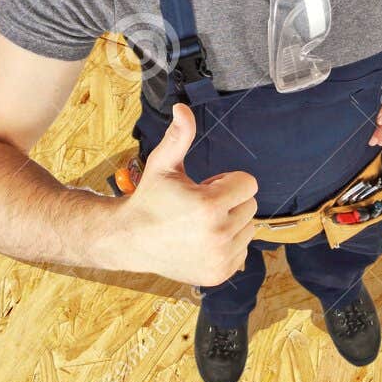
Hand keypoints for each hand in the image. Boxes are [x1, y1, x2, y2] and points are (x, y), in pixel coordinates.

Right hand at [114, 104, 258, 286]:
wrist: (131, 240)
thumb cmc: (150, 198)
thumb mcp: (163, 164)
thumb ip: (179, 135)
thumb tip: (181, 107)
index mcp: (209, 207)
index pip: (249, 184)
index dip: (227, 181)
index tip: (206, 186)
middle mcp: (218, 235)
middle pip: (251, 206)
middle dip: (230, 201)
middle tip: (200, 205)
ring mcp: (220, 258)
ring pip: (249, 229)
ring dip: (231, 222)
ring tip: (200, 223)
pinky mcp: (219, 274)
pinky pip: (243, 251)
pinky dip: (228, 244)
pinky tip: (202, 241)